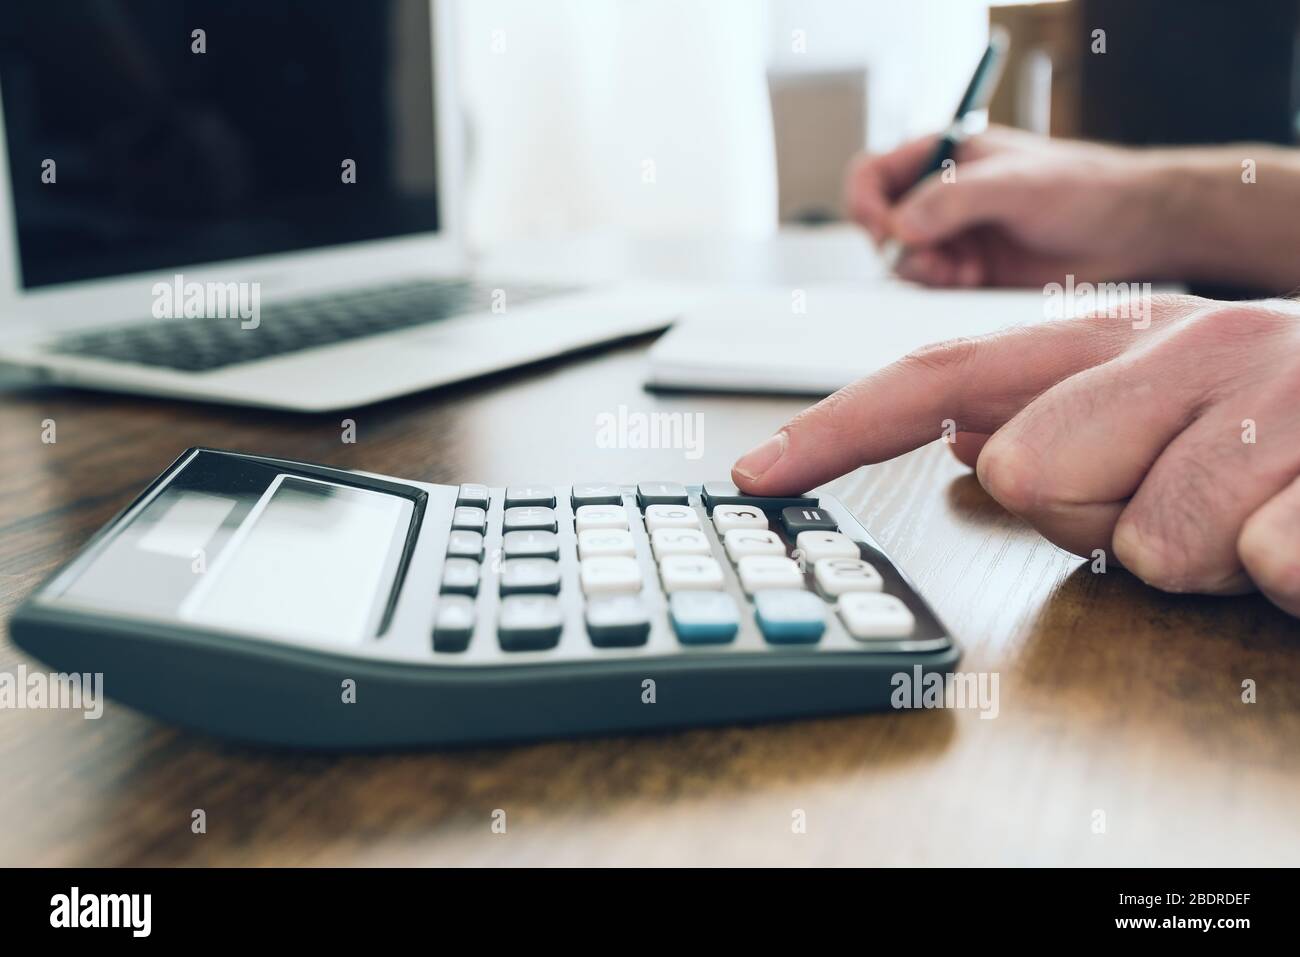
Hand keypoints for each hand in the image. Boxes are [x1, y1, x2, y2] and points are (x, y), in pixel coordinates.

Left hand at [732, 295, 1299, 615]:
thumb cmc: (1297, 422)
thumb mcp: (1171, 405)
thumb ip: (1065, 414)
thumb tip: (970, 433)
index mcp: (1120, 334)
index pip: (939, 371)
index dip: (838, 427)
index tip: (756, 476)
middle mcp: (1181, 345)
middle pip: (1032, 475)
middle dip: (1098, 517)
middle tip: (1181, 492)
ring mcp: (1265, 397)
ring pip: (1146, 544)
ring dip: (1198, 554)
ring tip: (1259, 509)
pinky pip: (1253, 568)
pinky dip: (1281, 572)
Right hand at [845, 126, 1299, 291]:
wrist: (1132, 230)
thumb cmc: (1085, 188)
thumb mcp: (1016, 186)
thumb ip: (953, 200)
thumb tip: (899, 228)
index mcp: (944, 154)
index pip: (874, 174)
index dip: (866, 203)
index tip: (883, 230)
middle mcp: (941, 192)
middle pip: (881, 223)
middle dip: (900, 246)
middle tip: (937, 259)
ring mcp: (953, 232)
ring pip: (903, 258)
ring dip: (924, 270)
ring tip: (963, 271)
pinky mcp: (968, 268)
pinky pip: (930, 282)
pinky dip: (941, 286)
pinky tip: (974, 279)